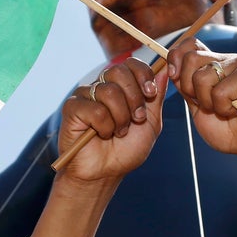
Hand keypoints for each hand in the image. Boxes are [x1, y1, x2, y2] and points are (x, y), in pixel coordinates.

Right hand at [59, 58, 164, 182]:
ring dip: (120, 117)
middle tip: (136, 119)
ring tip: (118, 132)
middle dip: (134, 98)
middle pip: (119, 71)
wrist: (105, 173)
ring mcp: (86, 96)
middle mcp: (103, 87)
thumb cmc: (126, 150)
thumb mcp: (151, 123)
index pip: (131, 63)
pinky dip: (104, 127)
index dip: (143, 75)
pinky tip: (101, 135)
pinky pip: (95, 109)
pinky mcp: (73, 108)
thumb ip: (156, 97)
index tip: (150, 94)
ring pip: (109, 91)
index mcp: (121, 87)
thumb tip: (164, 69)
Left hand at [166, 39, 236, 160]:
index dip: (176, 58)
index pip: (189, 44)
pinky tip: (236, 112)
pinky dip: (223, 108)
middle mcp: (227, 59)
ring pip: (202, 77)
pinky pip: (220, 91)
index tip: (174, 77)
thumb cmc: (229, 129)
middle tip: (208, 105)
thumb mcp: (197, 107)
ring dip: (208, 102)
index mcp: (214, 63)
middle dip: (189, 88)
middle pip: (191, 58)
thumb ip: (185, 87)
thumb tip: (170, 67)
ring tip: (225, 110)